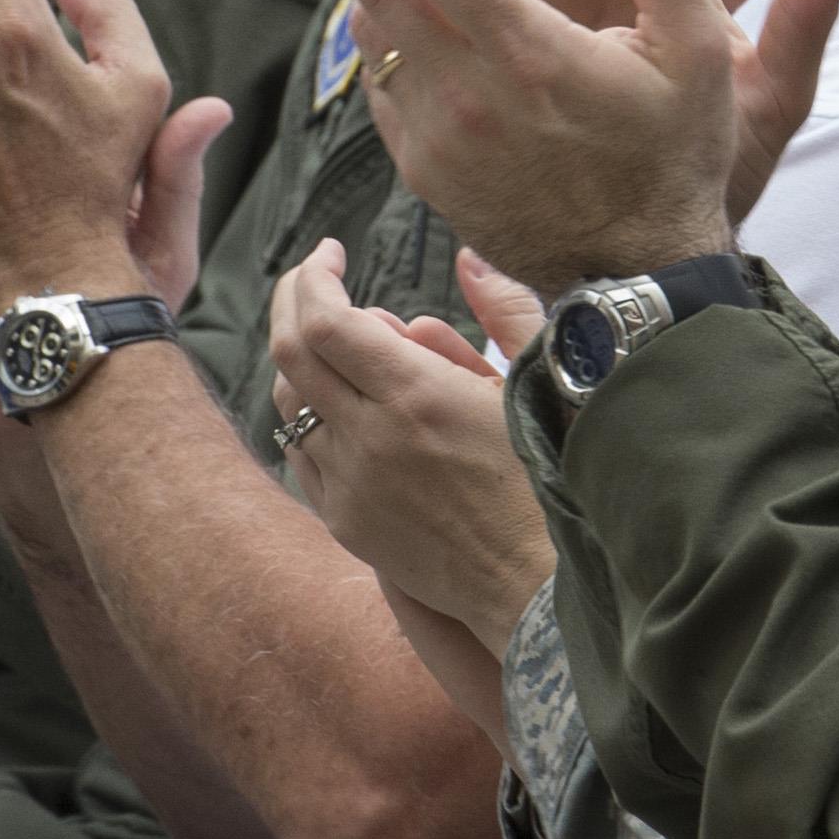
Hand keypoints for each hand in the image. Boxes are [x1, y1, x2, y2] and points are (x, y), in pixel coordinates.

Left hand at [269, 240, 554, 645]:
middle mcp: (371, 438)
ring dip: (300, 356)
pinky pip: (300, 451)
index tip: (333, 253)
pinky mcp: (344, 520)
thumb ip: (503, 311)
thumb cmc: (550, 479)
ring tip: (338, 340)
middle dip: (293, 298)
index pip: (328, 318)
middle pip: (292, 350)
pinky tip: (339, 402)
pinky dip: (308, 412)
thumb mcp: (537, 385)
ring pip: (287, 401)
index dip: (317, 275)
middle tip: (315, 278)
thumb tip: (469, 257)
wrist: (537, 584)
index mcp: (418, 396)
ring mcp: (350, 483)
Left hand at [333, 0, 754, 294]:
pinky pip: (378, 87)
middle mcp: (473, 96)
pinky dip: (367, 34)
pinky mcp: (425, 173)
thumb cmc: (673, 160)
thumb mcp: (700, 58)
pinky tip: (373, 2)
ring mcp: (441, 139)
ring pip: (371, 36)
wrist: (635, 278)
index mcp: (535, 56)